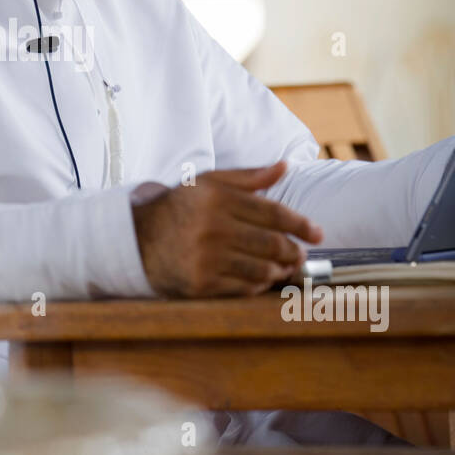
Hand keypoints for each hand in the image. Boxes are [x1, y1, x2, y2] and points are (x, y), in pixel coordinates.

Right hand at [132, 161, 323, 297]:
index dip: (301, 224)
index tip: (317, 234)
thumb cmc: (180, 208)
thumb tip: (284, 166)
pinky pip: (243, 288)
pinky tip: (260, 279)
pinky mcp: (201, 283)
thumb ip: (248, 177)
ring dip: (280, 270)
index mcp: (218, 199)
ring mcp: (206, 257)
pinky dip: (258, 285)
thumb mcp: (208, 183)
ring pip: (262, 268)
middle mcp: (213, 227)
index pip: (273, 213)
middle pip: (272, 243)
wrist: (137, 240)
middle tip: (301, 254)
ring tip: (284, 267)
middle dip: (294, 251)